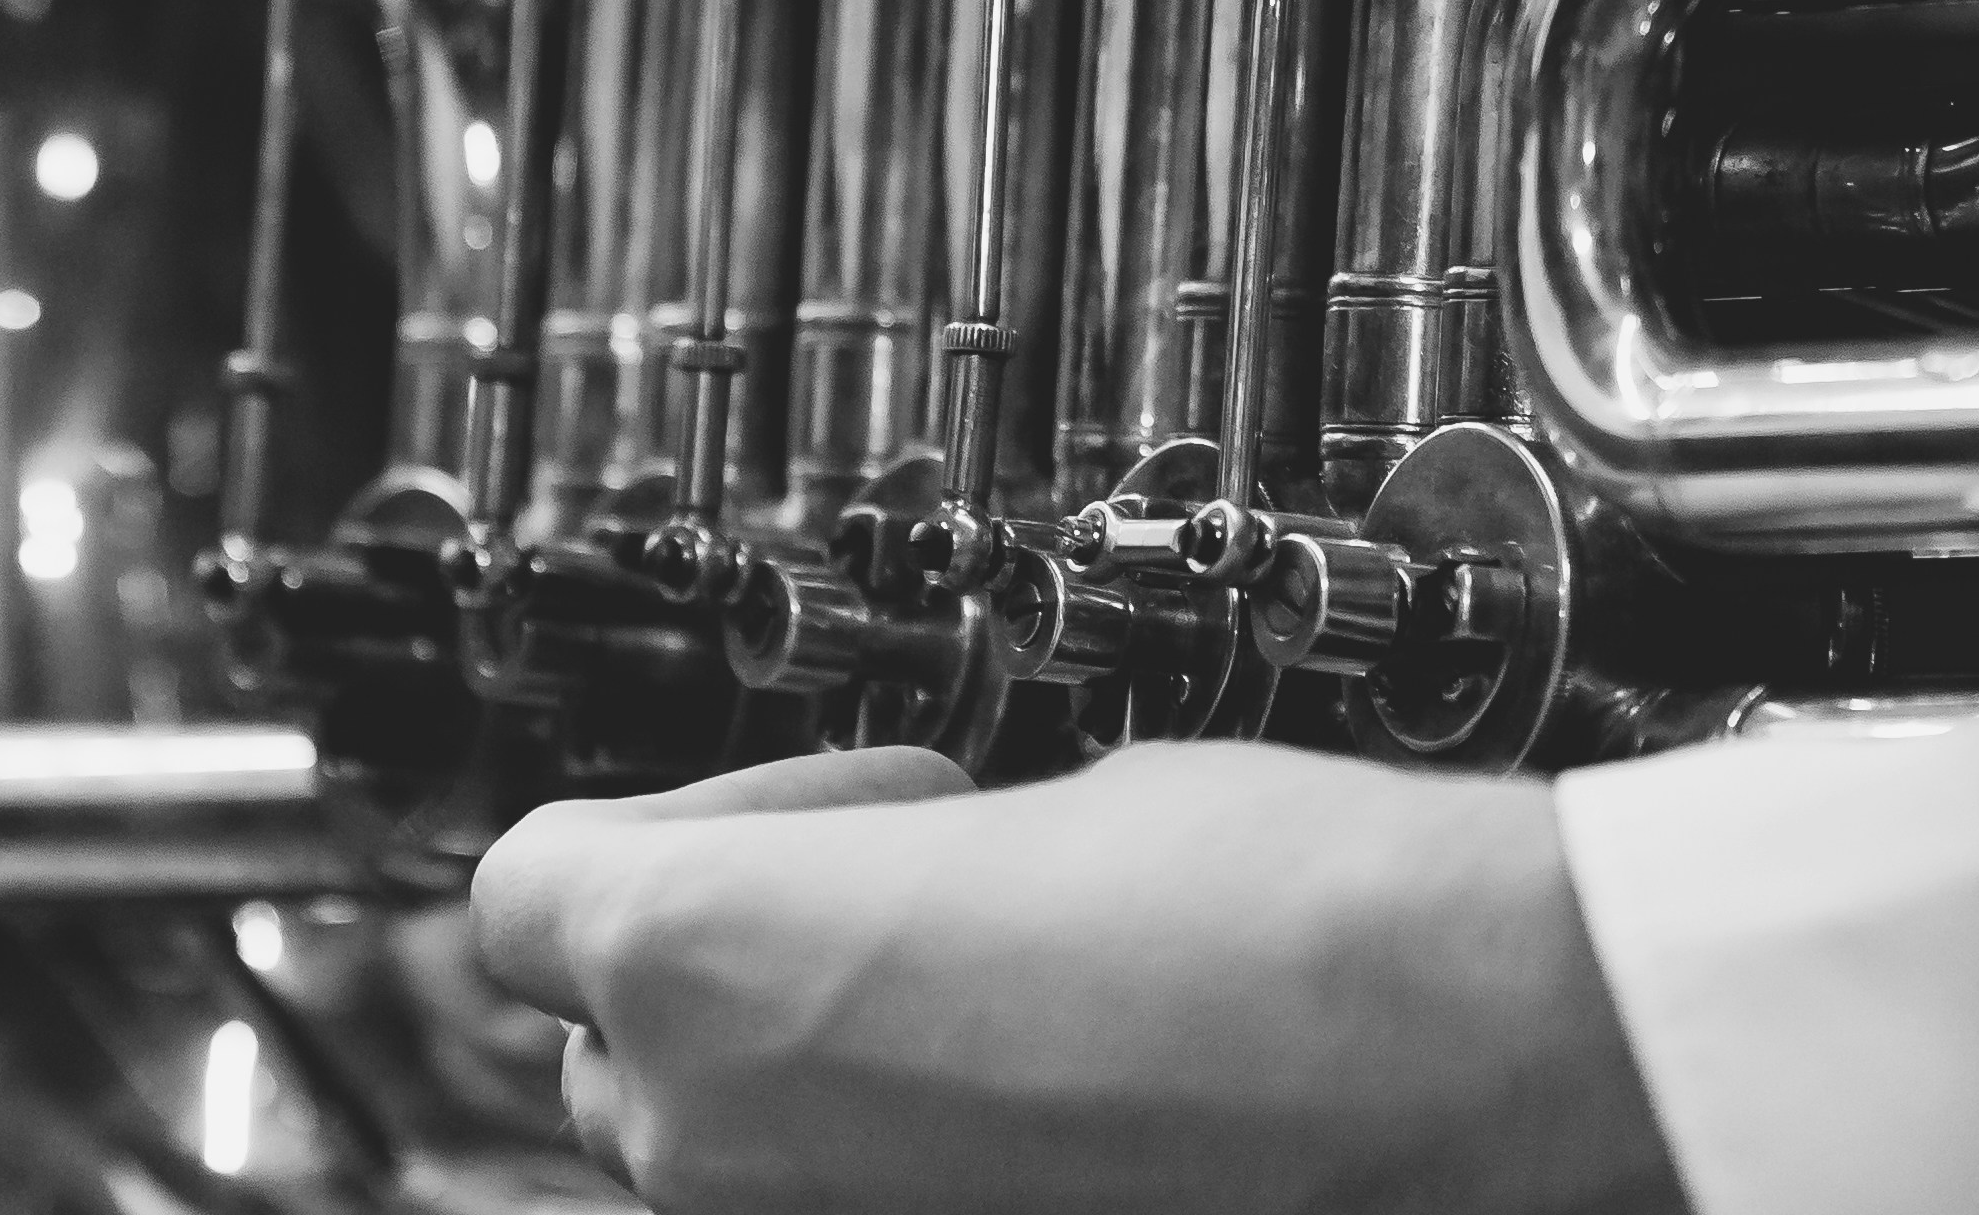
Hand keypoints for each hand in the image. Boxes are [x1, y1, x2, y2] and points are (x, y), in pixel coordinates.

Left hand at [473, 742, 1686, 1214]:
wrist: (1457, 1054)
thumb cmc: (1271, 904)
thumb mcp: (1010, 803)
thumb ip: (847, 855)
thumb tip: (838, 876)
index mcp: (704, 959)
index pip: (521, 899)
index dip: (652, 833)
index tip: (788, 808)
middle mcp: (720, 1138)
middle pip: (612, 1044)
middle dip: (723, 959)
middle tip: (896, 889)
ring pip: (721, 1152)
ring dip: (811, 1070)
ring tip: (992, 989)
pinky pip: (849, 1200)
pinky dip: (908, 1158)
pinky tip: (1046, 1090)